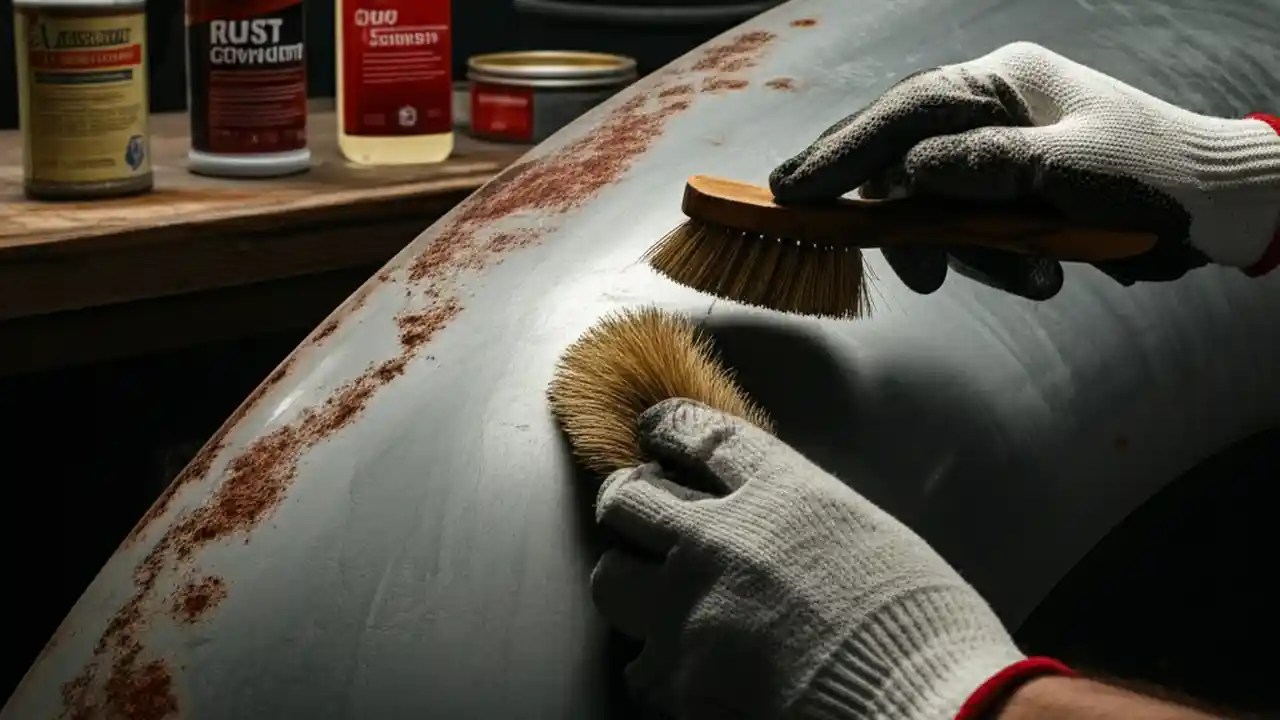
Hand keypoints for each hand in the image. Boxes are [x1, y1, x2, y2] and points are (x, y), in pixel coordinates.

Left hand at [591, 398, 1022, 718]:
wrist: (921, 704)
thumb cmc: (924, 629)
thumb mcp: (873, 535)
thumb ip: (805, 518)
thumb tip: (774, 527)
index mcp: (782, 490)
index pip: (699, 434)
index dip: (668, 427)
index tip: (653, 427)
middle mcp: (722, 537)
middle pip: (630, 496)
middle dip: (626, 499)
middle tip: (632, 507)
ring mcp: (692, 607)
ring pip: (612, 577)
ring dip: (629, 580)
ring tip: (648, 592)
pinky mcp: (682, 676)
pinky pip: (639, 664)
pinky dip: (657, 666)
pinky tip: (684, 667)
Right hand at [770, 41, 1279, 299]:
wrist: (1219, 208)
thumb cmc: (1153, 175)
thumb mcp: (1070, 167)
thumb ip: (984, 168)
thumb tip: (908, 177)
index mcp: (1001, 82)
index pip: (901, 114)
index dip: (841, 153)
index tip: (789, 192)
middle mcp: (989, 112)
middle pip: (906, 162)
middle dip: (911, 222)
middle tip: (916, 270)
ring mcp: (997, 155)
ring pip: (938, 207)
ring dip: (974, 252)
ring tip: (1034, 277)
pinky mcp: (1010, 196)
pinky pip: (972, 230)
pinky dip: (997, 260)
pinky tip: (1044, 275)